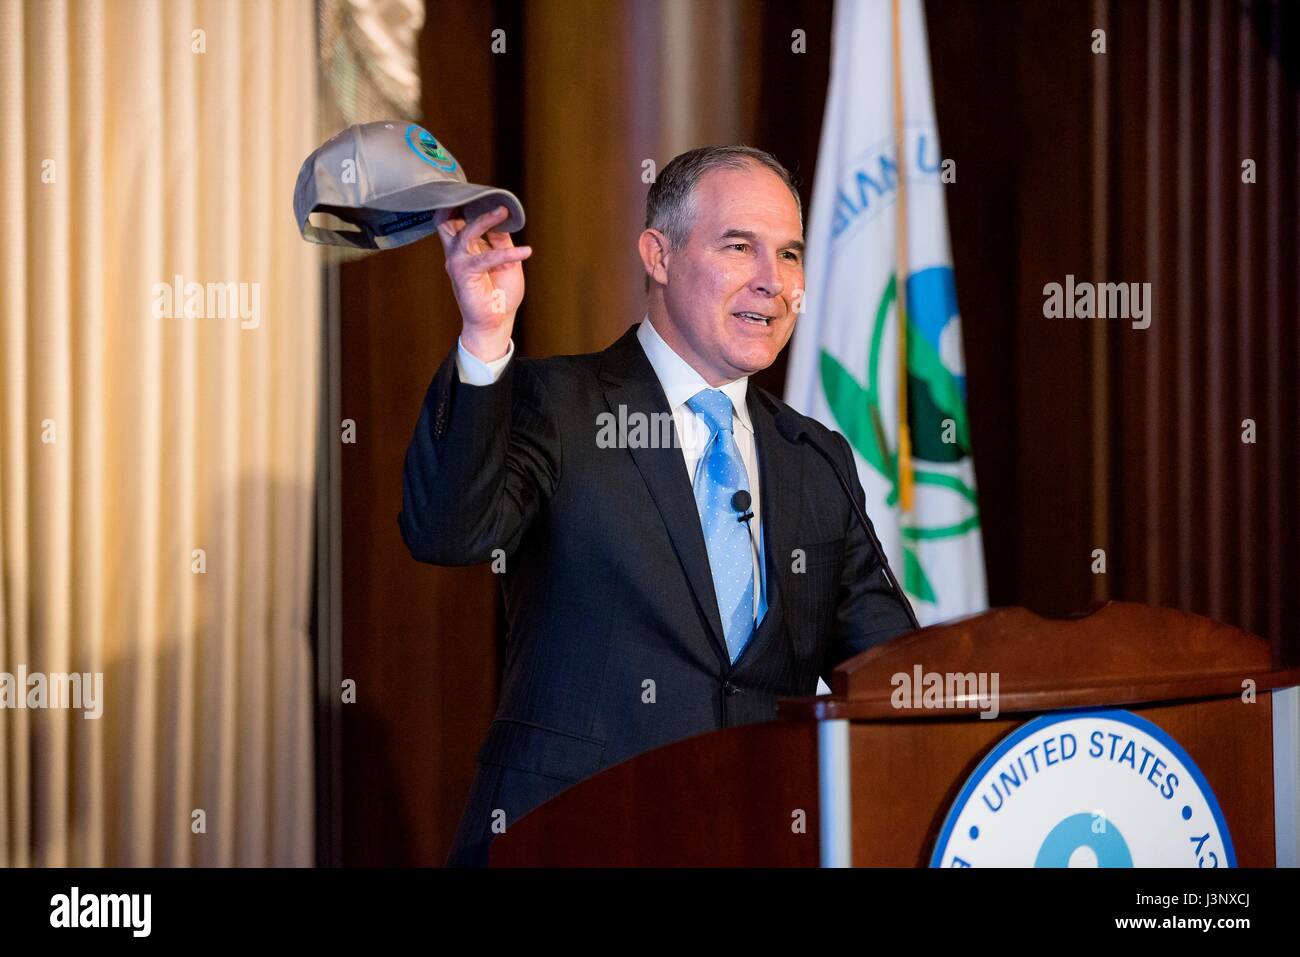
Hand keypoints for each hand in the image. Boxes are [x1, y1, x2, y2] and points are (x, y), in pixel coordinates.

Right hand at [434, 204, 531, 361]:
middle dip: (462, 203)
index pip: (454, 218)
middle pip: (448, 219)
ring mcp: (457, 262)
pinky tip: (526, 252)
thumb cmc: (499, 292)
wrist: (496, 321)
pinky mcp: (464, 275)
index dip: (463, 203)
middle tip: (483, 192)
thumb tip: (501, 219)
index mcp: (463, 247)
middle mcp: (456, 252)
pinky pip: (486, 258)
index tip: (480, 190)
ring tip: (503, 212)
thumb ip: (500, 240)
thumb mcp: (505, 260)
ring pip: (467, 233)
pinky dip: (508, 254)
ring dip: (486, 220)